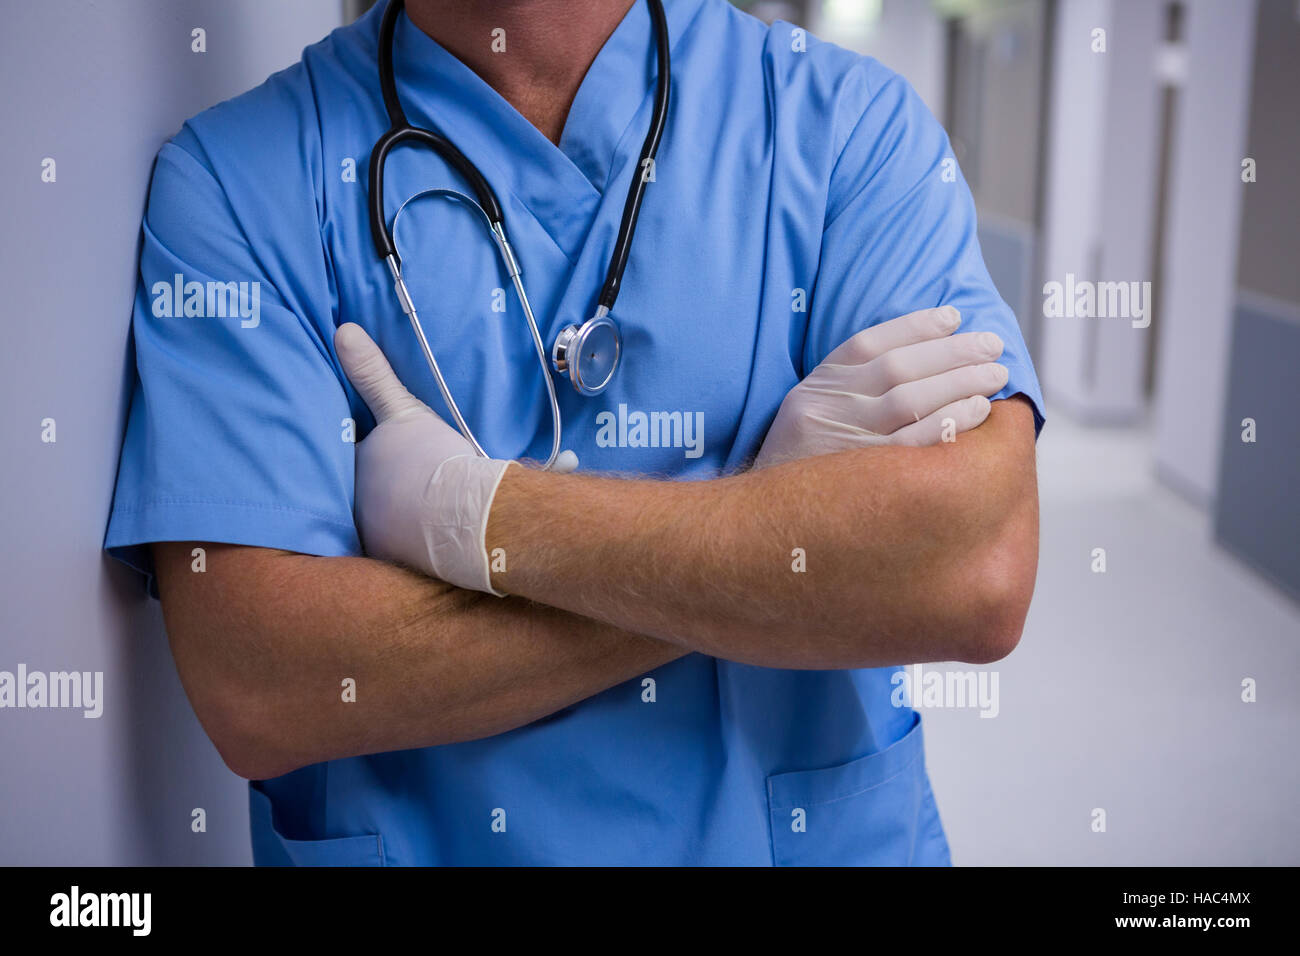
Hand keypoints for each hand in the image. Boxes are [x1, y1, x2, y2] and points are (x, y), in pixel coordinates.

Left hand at [335, 322, 511, 595]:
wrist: (472, 520)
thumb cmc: (435, 463)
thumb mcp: (405, 413)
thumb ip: (373, 376)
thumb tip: (342, 331)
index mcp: (353, 473)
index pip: (348, 456)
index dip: (357, 448)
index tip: (371, 444)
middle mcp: (356, 512)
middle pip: (360, 491)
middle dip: (373, 485)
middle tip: (396, 477)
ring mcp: (379, 541)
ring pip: (382, 520)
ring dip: (394, 514)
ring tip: (416, 506)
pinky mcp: (406, 565)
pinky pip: (405, 547)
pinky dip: (414, 539)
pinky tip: (430, 534)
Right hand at [754, 306, 1007, 467]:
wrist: (764, 527)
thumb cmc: (805, 470)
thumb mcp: (811, 419)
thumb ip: (850, 392)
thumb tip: (921, 361)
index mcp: (814, 388)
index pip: (868, 344)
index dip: (915, 326)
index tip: (955, 317)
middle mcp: (823, 408)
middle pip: (897, 368)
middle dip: (952, 352)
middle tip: (993, 345)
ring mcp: (840, 442)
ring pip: (908, 400)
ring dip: (959, 382)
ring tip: (995, 375)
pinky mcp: (859, 478)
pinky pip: (914, 444)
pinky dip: (950, 422)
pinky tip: (977, 411)